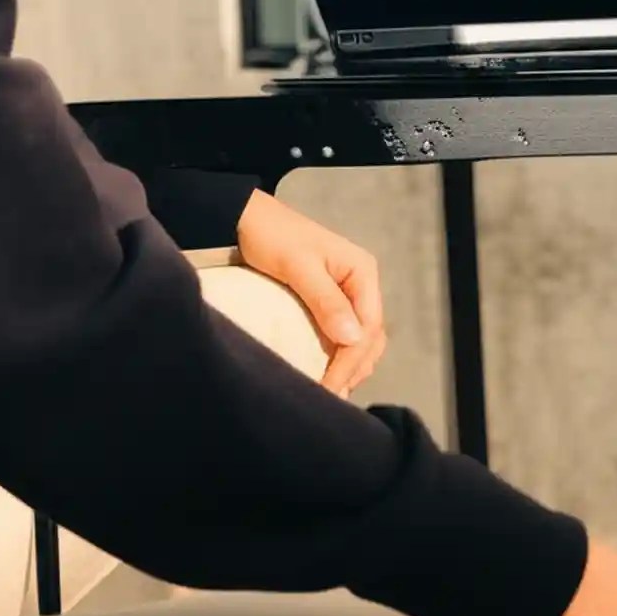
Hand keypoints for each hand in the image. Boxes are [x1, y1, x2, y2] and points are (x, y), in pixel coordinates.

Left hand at [236, 189, 385, 397]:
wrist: (246, 218)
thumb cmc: (271, 235)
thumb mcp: (298, 267)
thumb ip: (326, 301)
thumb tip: (353, 340)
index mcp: (363, 272)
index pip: (368, 328)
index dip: (350, 362)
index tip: (330, 387)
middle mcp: (361, 285)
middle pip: (370, 338)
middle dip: (353, 370)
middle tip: (331, 397)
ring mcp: (348, 295)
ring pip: (362, 341)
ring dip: (351, 368)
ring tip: (332, 392)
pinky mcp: (330, 303)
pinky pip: (344, 336)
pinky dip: (339, 358)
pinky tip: (327, 374)